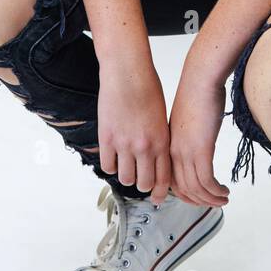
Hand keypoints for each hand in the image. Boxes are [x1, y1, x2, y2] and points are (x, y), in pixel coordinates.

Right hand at [97, 62, 171, 202]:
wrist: (127, 72)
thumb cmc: (147, 88)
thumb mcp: (161, 117)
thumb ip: (159, 140)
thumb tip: (155, 159)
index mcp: (162, 141)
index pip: (163, 178)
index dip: (160, 192)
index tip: (157, 197)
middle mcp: (145, 147)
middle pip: (144, 184)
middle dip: (142, 185)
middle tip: (139, 181)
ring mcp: (125, 144)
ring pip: (125, 178)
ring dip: (126, 176)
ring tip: (126, 167)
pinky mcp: (106, 138)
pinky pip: (107, 166)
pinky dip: (111, 165)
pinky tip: (113, 157)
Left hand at [168, 68, 230, 207]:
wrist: (201, 79)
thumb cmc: (197, 93)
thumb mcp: (188, 120)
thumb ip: (188, 136)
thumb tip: (197, 144)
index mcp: (169, 145)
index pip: (172, 180)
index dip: (186, 194)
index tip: (199, 198)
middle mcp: (174, 152)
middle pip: (182, 188)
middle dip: (199, 201)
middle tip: (214, 203)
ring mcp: (186, 151)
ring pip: (195, 188)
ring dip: (211, 199)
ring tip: (223, 199)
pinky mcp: (201, 149)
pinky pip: (207, 181)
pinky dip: (216, 191)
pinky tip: (224, 191)